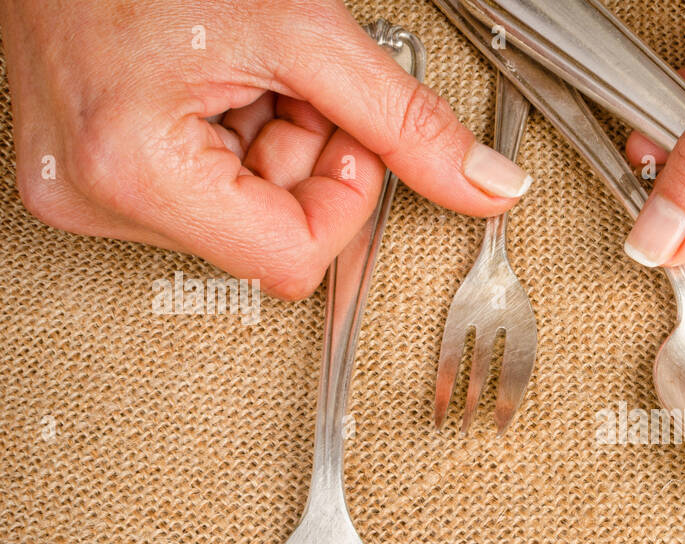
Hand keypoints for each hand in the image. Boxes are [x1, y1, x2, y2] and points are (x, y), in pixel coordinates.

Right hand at [0, 0, 533, 298]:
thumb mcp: (303, 31)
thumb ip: (406, 121)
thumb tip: (489, 187)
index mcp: (136, 173)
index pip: (295, 258)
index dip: (344, 197)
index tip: (347, 135)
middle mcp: (95, 198)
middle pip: (269, 238)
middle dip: (306, 159)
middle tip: (291, 87)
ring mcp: (83, 191)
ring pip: (241, 217)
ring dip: (270, 145)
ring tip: (241, 73)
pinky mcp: (86, 175)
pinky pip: (199, 193)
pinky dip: (231, 141)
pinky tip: (212, 85)